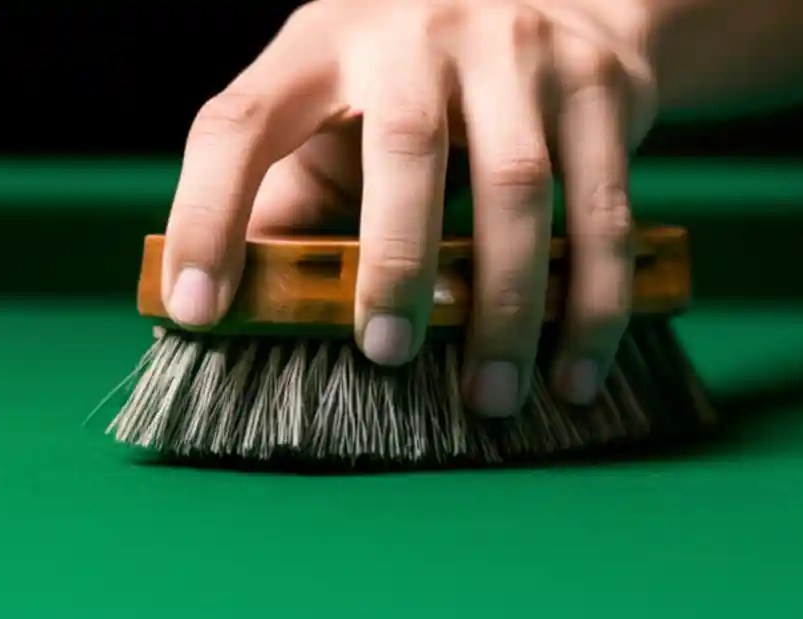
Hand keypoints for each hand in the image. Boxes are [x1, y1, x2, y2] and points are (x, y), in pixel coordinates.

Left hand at [160, 0, 655, 416]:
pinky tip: (573, 373)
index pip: (240, 124)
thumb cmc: (411, 86)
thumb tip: (239, 313)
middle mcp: (414, 33)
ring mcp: (516, 49)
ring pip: (517, 183)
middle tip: (385, 356)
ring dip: (506, 306)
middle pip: (405, 145)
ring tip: (488, 398)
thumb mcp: (333, 117)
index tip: (198, 312)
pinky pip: (603, 208)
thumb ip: (289, 198)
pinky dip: (591, 301)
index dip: (207, 214)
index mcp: (319, 47)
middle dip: (396, 263)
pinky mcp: (598, 85)